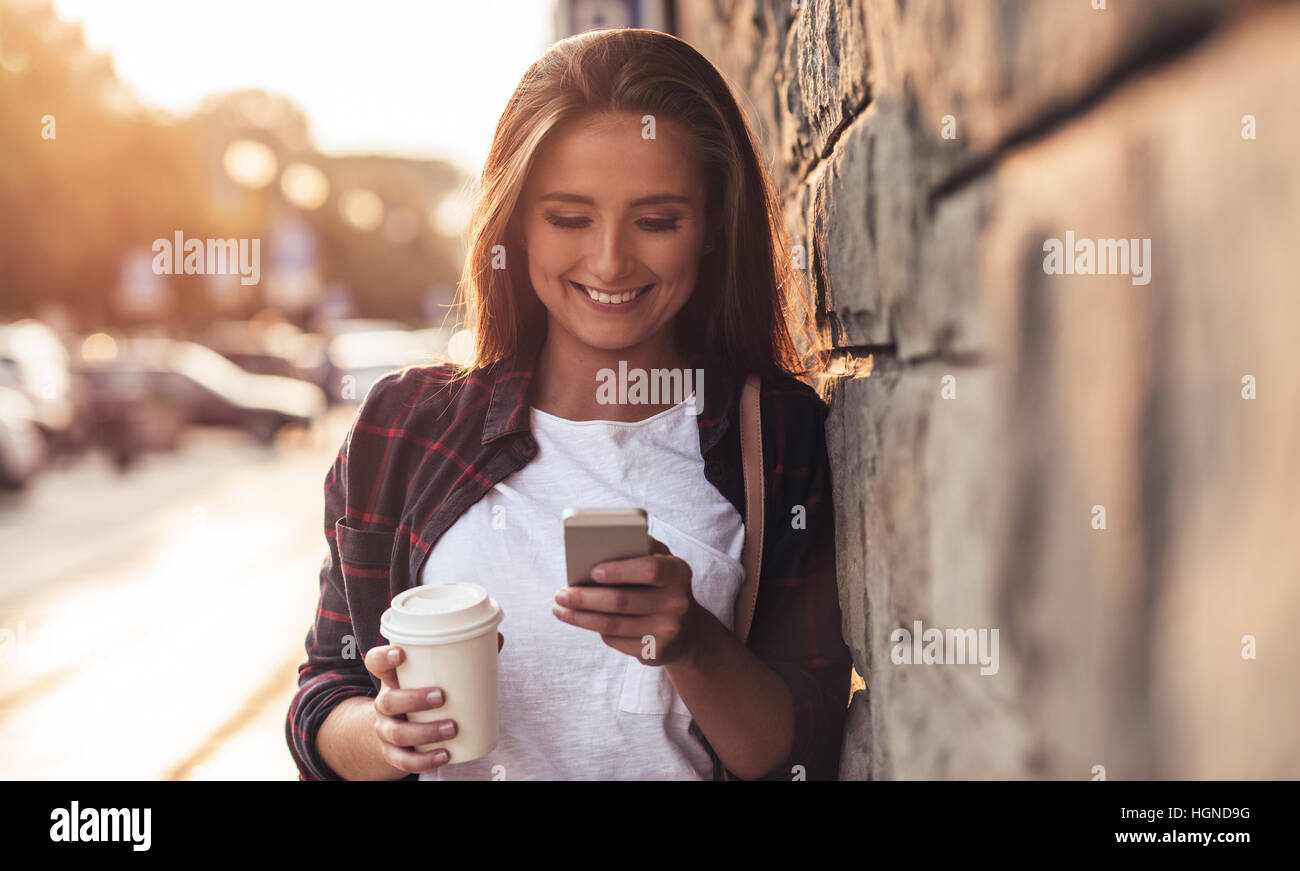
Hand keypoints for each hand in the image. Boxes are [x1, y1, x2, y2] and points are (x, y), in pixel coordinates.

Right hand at [362, 633, 503, 773]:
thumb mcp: (430, 676)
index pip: (375, 662)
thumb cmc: (420, 694)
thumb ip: (460, 658)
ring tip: (452, 727)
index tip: (401, 653)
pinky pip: (404, 759)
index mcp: (392, 679)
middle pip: (387, 701)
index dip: (383, 657)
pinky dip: (424, 760)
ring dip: (425, 732)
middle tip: (441, 696)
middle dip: (413, 699)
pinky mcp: (393, 753)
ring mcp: (386, 730)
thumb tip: (496, 637)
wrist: (394, 734)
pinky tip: (444, 755)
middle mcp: (384, 704)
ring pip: (397, 733)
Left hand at [552, 536, 700, 665]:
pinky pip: (616, 640)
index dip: (620, 571)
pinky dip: (596, 629)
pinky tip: (584, 620)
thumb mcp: (661, 561)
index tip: (593, 572)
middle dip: (585, 598)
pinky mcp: (655, 653)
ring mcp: (668, 630)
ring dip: (580, 617)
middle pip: (622, 601)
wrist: (688, 631)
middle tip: (560, 594)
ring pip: (612, 625)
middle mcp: (677, 602)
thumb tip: (603, 540)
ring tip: (560, 608)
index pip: (650, 570)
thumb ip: (640, 547)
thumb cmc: (663, 586)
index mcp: (677, 572)